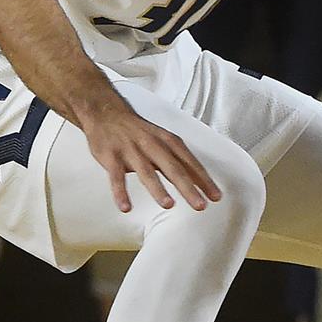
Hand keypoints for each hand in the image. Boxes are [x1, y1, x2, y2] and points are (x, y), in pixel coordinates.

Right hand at [82, 103, 222, 213]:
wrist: (106, 113)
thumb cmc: (138, 132)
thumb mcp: (162, 140)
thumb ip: (177, 161)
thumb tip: (199, 182)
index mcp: (167, 141)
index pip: (190, 163)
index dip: (204, 180)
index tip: (215, 197)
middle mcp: (152, 145)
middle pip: (173, 168)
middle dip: (188, 187)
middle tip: (200, 205)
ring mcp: (131, 151)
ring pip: (146, 172)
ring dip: (158, 189)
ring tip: (169, 205)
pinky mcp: (111, 157)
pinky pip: (116, 177)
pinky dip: (120, 193)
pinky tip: (126, 207)